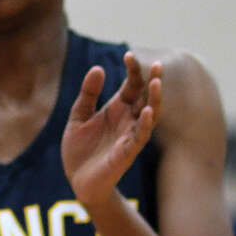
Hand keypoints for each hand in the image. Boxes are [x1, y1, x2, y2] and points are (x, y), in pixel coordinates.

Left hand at [61, 53, 161, 211]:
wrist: (77, 180)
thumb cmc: (80, 150)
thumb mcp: (78, 117)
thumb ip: (87, 94)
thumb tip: (99, 68)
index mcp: (117, 108)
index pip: (132, 85)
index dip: (133, 70)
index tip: (129, 55)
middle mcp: (128, 120)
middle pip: (146, 97)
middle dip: (153, 81)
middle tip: (158, 65)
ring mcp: (130, 135)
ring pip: (150, 115)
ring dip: (155, 100)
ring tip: (157, 83)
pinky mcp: (126, 152)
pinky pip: (140, 137)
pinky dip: (145, 124)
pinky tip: (148, 111)